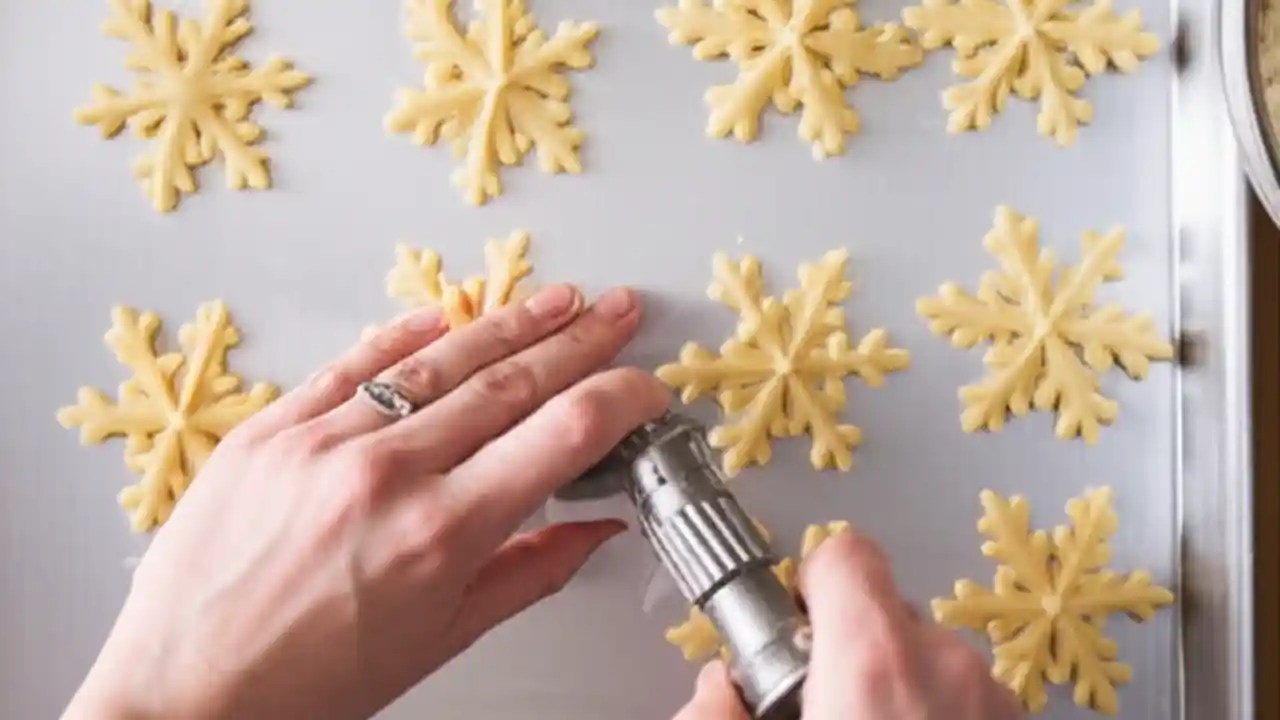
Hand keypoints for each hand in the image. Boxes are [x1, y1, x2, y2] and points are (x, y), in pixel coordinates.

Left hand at [64, 285, 667, 719]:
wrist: (186, 693)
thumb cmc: (307, 685)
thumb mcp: (442, 637)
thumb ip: (531, 572)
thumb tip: (595, 530)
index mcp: (440, 534)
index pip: (561, 435)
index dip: (619, 398)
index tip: (645, 387)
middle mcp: (385, 474)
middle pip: (511, 381)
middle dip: (579, 340)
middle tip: (616, 314)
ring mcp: (323, 442)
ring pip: (440, 359)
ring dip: (510, 322)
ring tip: (556, 300)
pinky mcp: (271, 428)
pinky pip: (353, 363)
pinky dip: (405, 335)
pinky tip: (444, 315)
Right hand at [672, 531, 1022, 719]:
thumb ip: (720, 705)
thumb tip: (716, 689)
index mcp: (873, 660)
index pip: (844, 553)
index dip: (813, 582)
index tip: (796, 624)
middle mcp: (944, 666)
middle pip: (884, 610)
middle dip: (849, 649)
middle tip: (823, 708)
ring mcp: (991, 696)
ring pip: (927, 658)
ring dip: (897, 686)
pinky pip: (964, 693)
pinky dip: (936, 711)